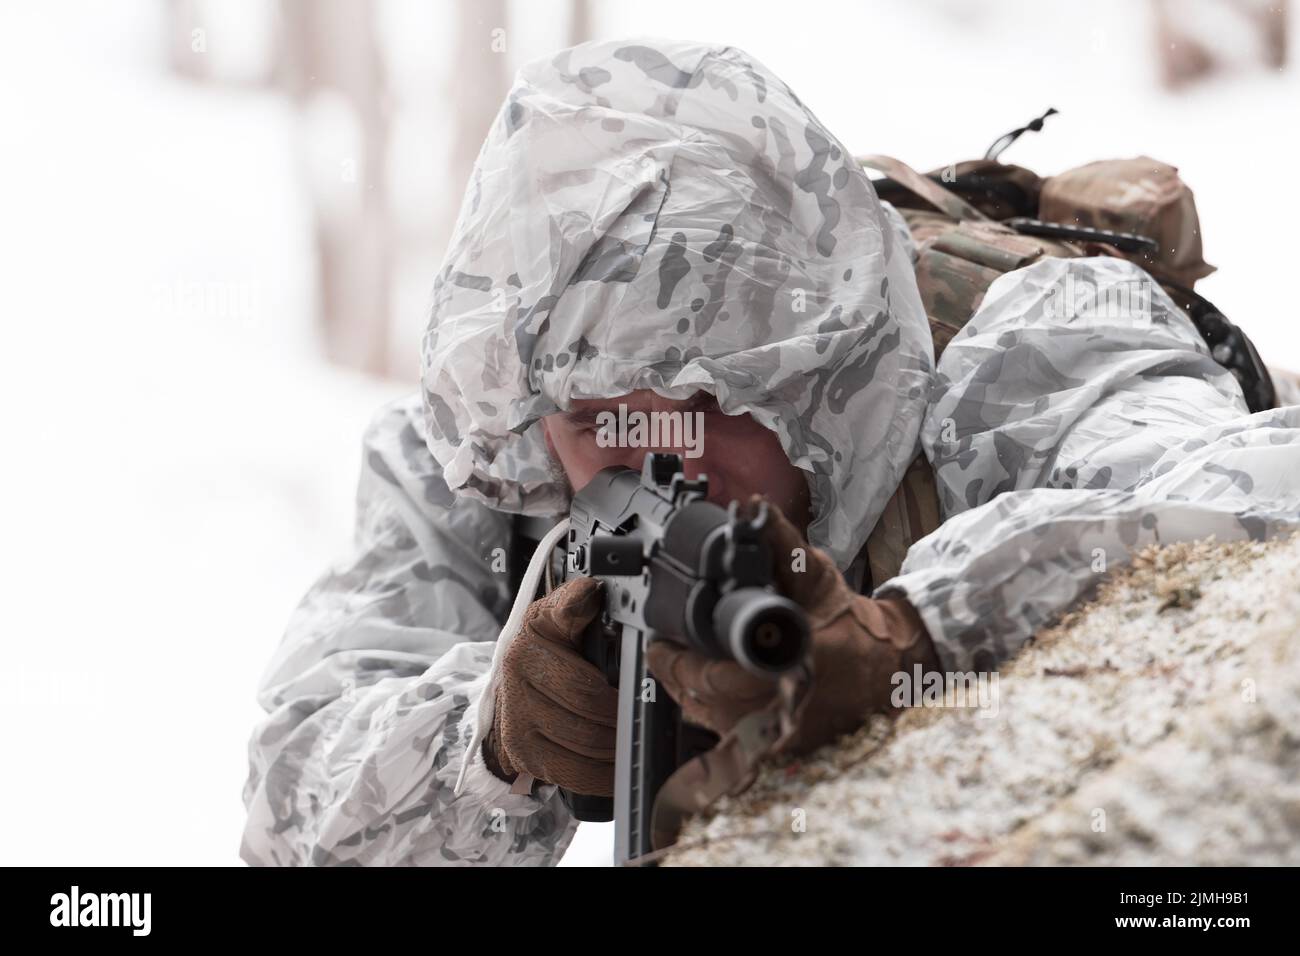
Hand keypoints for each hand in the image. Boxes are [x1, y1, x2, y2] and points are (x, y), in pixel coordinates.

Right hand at [484, 576, 617, 795]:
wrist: (510, 689)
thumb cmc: (546, 651)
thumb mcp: (558, 619)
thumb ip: (574, 606)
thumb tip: (588, 590)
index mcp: (530, 645)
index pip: (582, 679)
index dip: (611, 693)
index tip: (629, 694)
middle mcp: (518, 684)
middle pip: (591, 714)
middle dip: (624, 719)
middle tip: (646, 717)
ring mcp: (518, 724)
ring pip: (587, 745)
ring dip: (618, 747)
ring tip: (636, 737)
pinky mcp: (524, 755)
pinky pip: (575, 773)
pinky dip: (604, 773)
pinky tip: (618, 765)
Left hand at [646, 495, 938, 755]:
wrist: (886, 664)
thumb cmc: (851, 622)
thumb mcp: (816, 575)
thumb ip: (781, 543)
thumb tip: (753, 510)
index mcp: (791, 667)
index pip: (717, 677)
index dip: (680, 661)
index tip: (661, 641)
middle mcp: (783, 708)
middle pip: (704, 700)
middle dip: (675, 671)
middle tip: (662, 647)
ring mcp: (781, 734)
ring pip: (710, 720)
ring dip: (686, 690)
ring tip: (674, 662)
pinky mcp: (780, 747)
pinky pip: (727, 734)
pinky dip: (708, 710)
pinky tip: (701, 688)